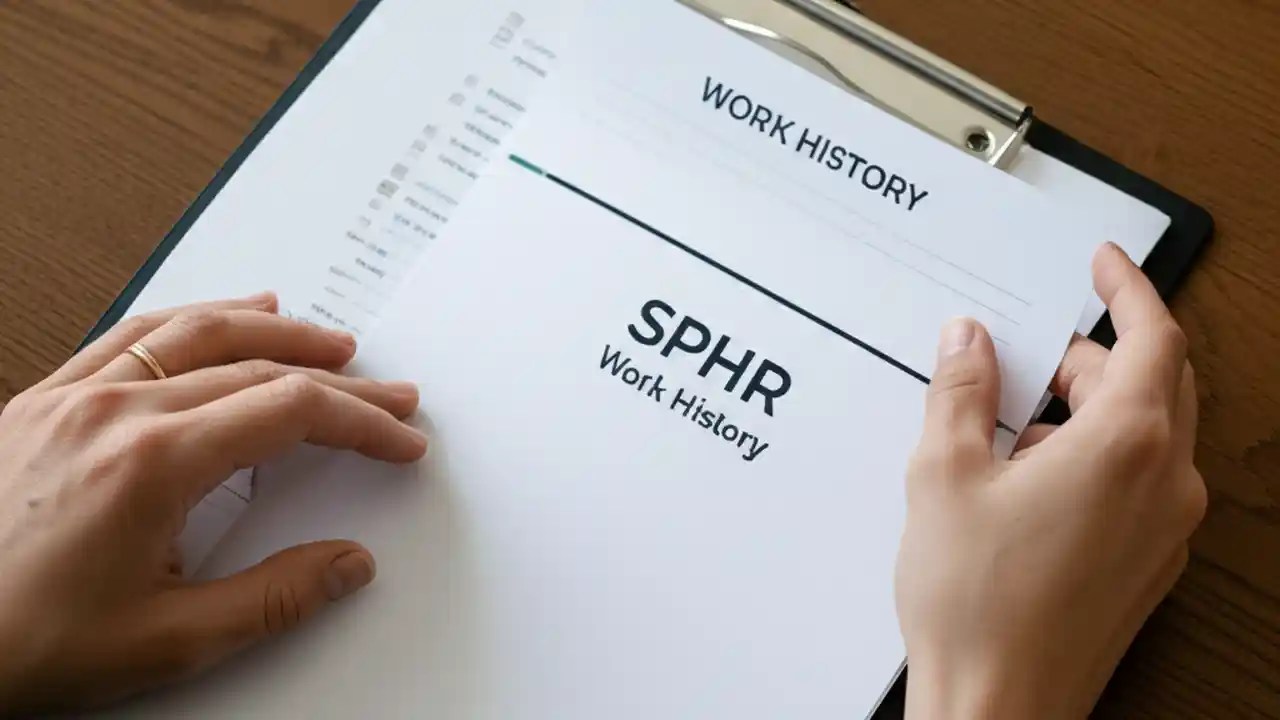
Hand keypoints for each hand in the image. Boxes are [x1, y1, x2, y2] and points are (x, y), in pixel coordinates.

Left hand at [0, 294, 427, 713]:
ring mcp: (72, 398)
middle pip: (256, 367)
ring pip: (195, 332)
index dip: (360, 421)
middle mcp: (113, 413)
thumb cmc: (22, 643)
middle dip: (338, 380)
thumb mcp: (167, 642)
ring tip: (326, 337)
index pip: (289, 412)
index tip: (397, 437)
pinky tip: (218, 317)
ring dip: (274, 331)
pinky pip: (131, 335)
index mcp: (152, 464)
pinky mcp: (43, 402)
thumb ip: (274, 599)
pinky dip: (190, 318)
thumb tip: (348, 565)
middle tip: (388, 394)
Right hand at [896, 243, 1205, 718]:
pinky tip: (1028, 482)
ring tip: (1008, 433)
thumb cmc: (976, 605)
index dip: (1130, 288)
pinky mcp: (1150, 563)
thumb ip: (960, 391)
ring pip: (1146, 432)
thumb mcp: (944, 474)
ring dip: (1089, 411)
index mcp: (1123, 448)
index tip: (1108, 263)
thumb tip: (969, 341)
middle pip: (1155, 382)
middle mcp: (1163, 485)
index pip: (1153, 337)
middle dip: (1095, 357)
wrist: (998, 706)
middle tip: (1028, 358)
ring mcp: (1165, 530)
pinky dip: (1096, 456)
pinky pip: (1139, 479)